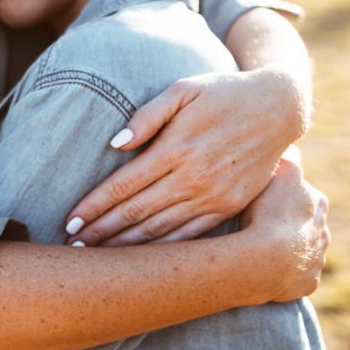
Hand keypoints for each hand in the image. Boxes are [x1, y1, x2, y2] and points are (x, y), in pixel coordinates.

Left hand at [65, 69, 308, 246]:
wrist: (279, 107)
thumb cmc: (223, 92)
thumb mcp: (184, 89)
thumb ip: (148, 115)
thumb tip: (115, 143)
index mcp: (176, 148)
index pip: (124, 185)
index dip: (94, 206)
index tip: (69, 221)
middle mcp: (193, 177)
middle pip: (136, 213)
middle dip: (101, 232)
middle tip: (72, 246)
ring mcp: (213, 196)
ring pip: (160, 230)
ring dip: (126, 246)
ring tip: (97, 257)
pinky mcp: (229, 207)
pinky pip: (190, 235)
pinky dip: (163, 249)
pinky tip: (143, 259)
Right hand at [239, 158, 329, 301]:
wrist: (264, 260)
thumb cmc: (268, 212)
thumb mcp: (281, 171)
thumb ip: (290, 156)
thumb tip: (293, 146)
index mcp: (318, 203)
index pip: (302, 193)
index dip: (282, 194)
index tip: (264, 199)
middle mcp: (324, 232)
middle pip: (305, 223)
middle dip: (288, 224)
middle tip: (260, 225)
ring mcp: (317, 260)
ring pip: (303, 251)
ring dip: (287, 250)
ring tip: (262, 250)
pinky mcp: (308, 284)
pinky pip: (296, 276)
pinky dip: (285, 273)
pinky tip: (267, 270)